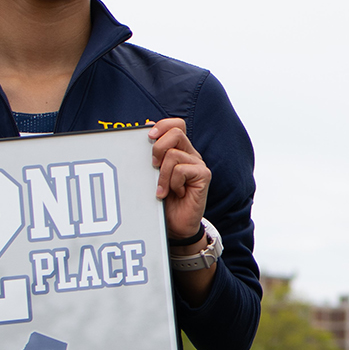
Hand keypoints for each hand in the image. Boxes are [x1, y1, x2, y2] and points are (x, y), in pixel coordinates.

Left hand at [149, 118, 210, 241]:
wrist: (175, 225)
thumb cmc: (164, 200)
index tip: (149, 137)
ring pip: (174, 155)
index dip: (162, 125)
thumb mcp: (153, 174)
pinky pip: (181, 170)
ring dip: (162, 175)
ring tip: (163, 189)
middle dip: (157, 148)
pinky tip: (175, 193)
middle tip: (152, 166)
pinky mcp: (203, 176)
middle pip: (176, 132)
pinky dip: (172, 183)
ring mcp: (198, 164)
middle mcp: (190, 154)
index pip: (176, 124)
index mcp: (179, 150)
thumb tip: (145, 129)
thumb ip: (152, 155)